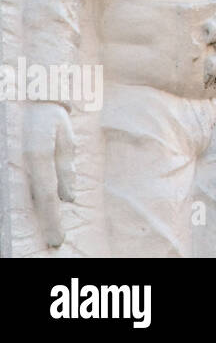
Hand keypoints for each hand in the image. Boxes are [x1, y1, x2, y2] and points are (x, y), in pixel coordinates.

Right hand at [23, 102, 75, 247]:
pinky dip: (35, 201)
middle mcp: (26, 165)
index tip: (57, 238)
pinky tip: (44, 211)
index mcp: (38, 158)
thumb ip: (65, 169)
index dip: (51, 219)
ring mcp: (20, 165)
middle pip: (36, 201)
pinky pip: (28, 187)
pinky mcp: (22, 164)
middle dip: (47, 223)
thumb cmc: (54, 119)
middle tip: (55, 242)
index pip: (45, 196)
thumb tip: (66, 197)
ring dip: (41, 214)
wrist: (34, 100)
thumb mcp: (65, 140)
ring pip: (30, 196)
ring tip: (51, 232)